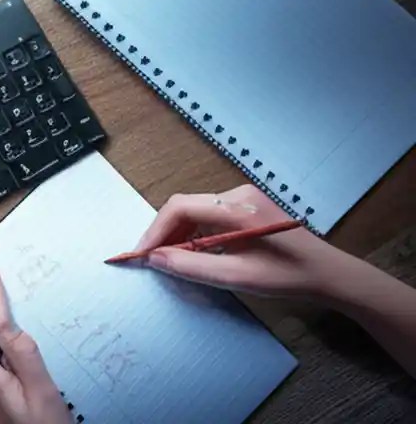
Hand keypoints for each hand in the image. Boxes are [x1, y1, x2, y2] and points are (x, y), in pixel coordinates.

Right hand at [137, 184, 349, 299]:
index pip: (180, 207)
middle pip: (185, 206)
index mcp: (237, 206)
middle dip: (164, 233)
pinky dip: (194, 233)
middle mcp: (237, 193)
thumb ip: (192, 266)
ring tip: (171, 260)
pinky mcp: (246, 206)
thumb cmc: (288, 276)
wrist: (328, 273)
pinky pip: (209, 214)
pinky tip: (194, 253)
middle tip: (152, 260)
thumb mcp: (237, 276)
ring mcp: (243, 197)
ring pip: (195, 210)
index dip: (156, 230)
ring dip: (178, 234)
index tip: (142, 254)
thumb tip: (154, 258)